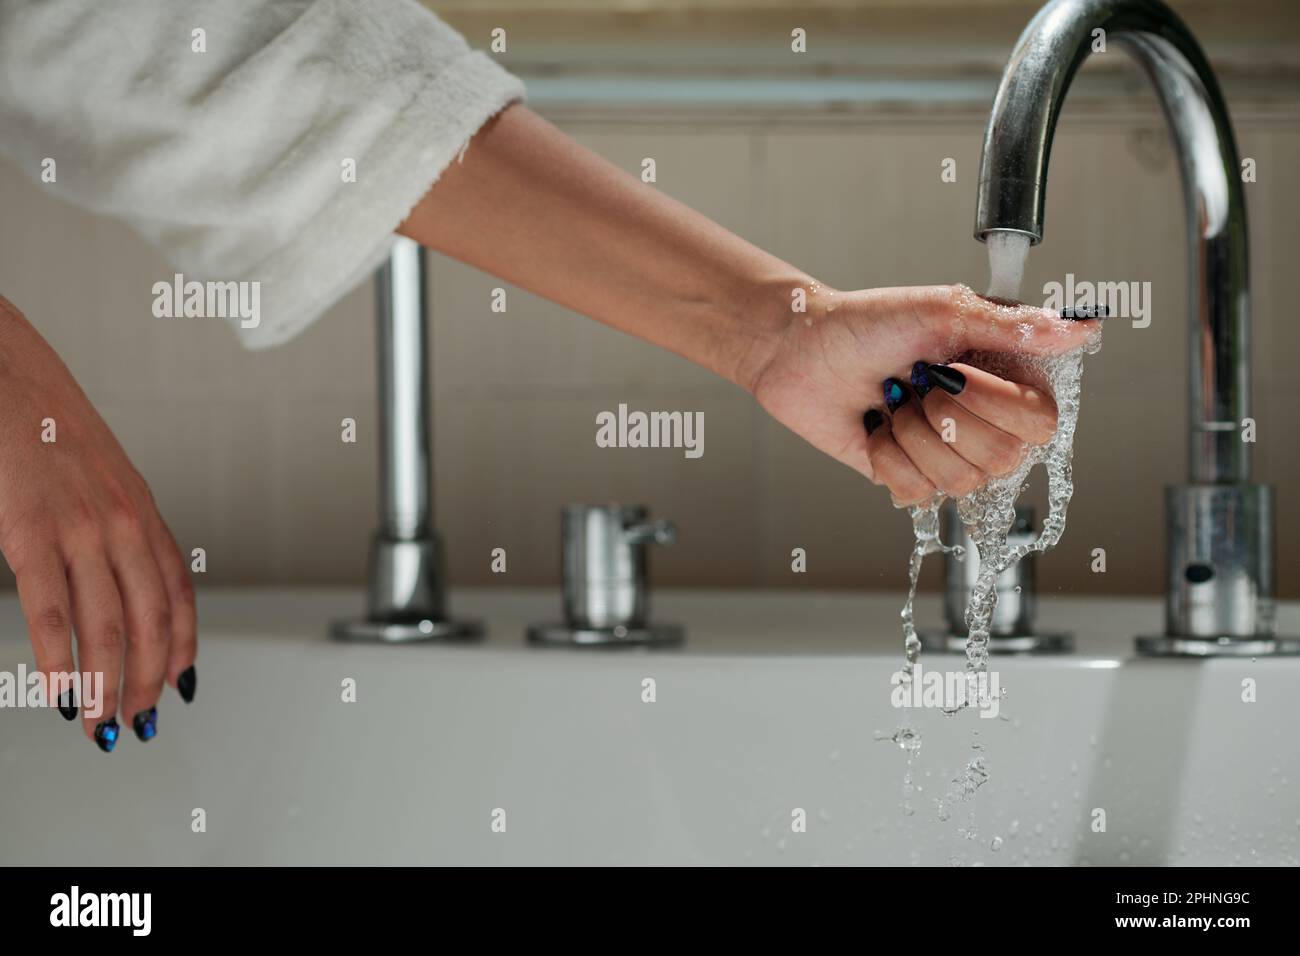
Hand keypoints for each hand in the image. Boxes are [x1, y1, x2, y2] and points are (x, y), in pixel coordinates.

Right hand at [0, 297, 195, 750]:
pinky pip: (51, 610)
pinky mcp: (29, 531)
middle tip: (137, 722)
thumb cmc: (46, 429)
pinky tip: (64, 692)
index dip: (183, 647)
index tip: (180, 686)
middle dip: (148, 680)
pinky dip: (60, 660)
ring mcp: (80, 528)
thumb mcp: (101, 479)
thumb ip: (115, 528)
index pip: (178, 595)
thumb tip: (121, 581)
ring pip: (109, 625)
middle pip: (152, 621)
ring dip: (109, 685)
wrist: (6, 375)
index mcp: (141, 513)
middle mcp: (123, 524)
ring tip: (103, 723)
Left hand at [748, 284, 1098, 505]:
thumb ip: (1015, 326)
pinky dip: (887, 456)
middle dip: (945, 416)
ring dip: (912, 434)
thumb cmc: (870, 322)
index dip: (997, 403)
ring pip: (958, 480)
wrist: (800, 349)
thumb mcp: (946, 310)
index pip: (1042, 422)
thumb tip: (1084, 327)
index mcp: (1006, 379)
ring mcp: (947, 455)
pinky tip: (877, 428)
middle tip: (918, 382)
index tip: (955, 369)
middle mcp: (985, 422)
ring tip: (895, 400)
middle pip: (1003, 458)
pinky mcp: (908, 478)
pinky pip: (916, 493)